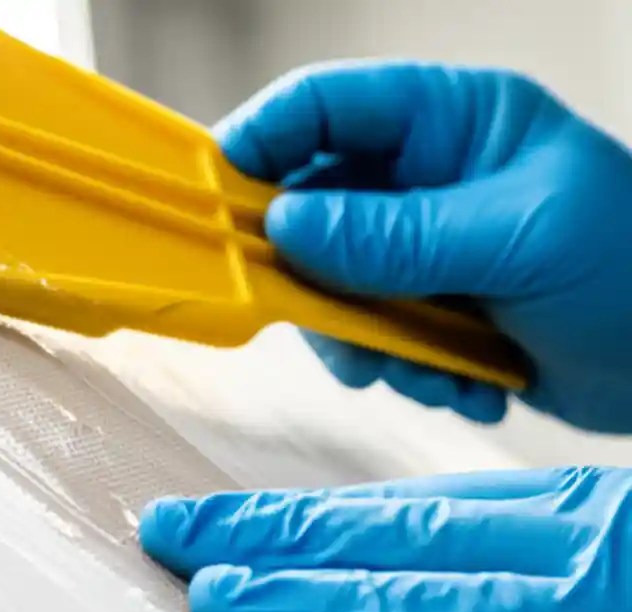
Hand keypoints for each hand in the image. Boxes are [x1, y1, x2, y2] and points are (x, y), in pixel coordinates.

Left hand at [137, 467, 631, 611]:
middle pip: (403, 544)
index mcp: (584, 516)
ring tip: (219, 595)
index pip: (412, 511)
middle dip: (276, 539)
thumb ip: (524, 551)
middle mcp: (590, 563)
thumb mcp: (620, 547)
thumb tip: (390, 566)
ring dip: (316, 604)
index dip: (303, 517)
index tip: (217, 520)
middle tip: (173, 533)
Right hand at [215, 61, 631, 431]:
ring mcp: (420, 242)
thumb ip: (397, 233)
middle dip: (313, 275)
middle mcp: (423, 175)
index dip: (260, 141)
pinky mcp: (426, 304)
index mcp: (449, 120)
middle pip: (308, 204)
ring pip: (327, 282)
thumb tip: (286, 225)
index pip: (324, 106)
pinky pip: (366, 332)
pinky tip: (466, 381)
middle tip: (331, 322)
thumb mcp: (518, 238)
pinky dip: (402, 367)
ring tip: (428, 368)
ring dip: (363, 338)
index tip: (218, 197)